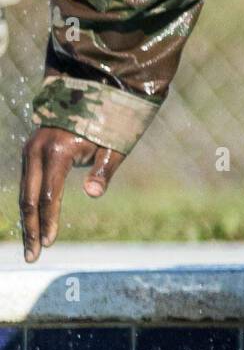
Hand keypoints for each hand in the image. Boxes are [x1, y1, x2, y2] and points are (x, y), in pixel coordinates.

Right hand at [20, 127, 124, 261]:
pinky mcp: (32, 149)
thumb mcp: (113, 147)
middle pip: (28, 198)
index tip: (50, 244)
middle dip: (31, 228)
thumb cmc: (110, 123)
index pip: (48, 196)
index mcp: (58, 150)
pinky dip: (29, 202)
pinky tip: (33, 222)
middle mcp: (38, 150)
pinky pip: (27, 181)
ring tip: (32, 246)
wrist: (95, 92)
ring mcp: (31, 148)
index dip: (48, 221)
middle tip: (33, 256)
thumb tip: (93, 194)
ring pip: (24, 191)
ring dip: (28, 219)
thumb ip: (103, 171)